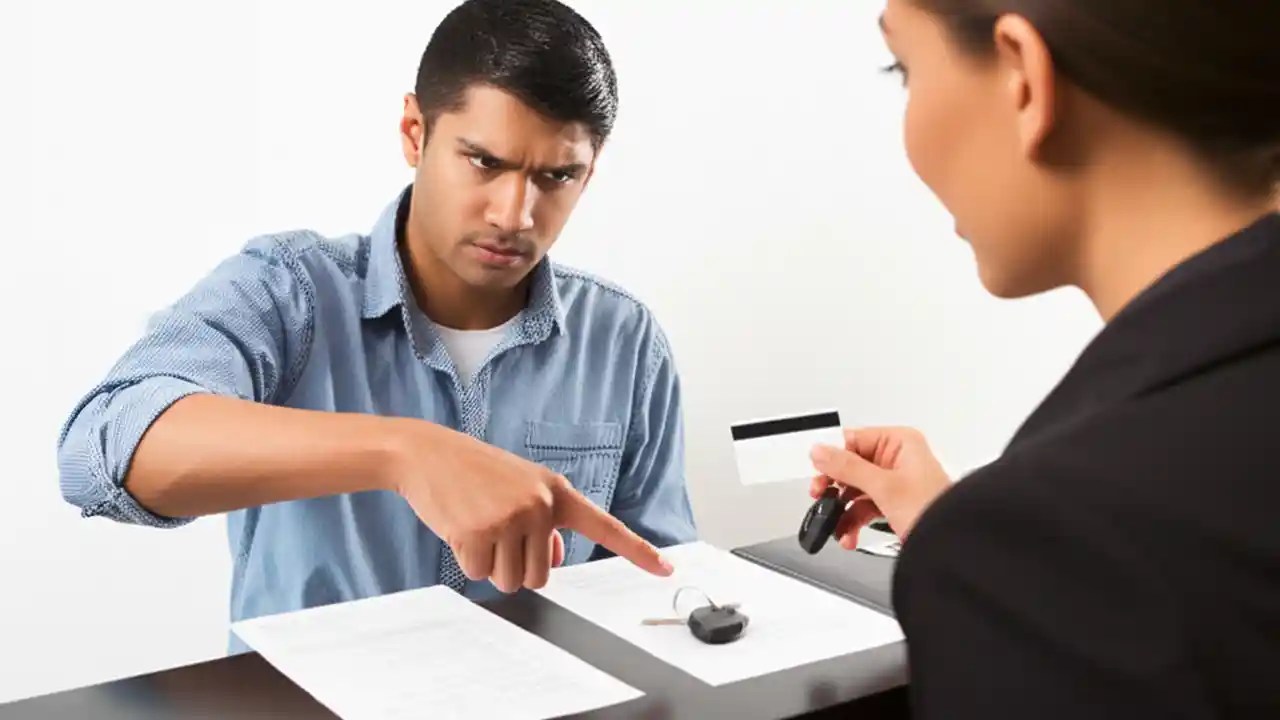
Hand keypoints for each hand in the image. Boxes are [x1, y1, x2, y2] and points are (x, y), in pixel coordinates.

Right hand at [384, 422, 672, 592]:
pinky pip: (479, 574)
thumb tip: (555, 559)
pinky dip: (467, 559)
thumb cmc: (475, 473)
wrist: (428, 453)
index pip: (605, 526)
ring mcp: (510, 518)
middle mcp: (540, 505)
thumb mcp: (520, 489)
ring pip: (511, 580)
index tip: (667, 568)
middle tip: (496, 530)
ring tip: (478, 524)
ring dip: (491, 564)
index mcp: (556, 492)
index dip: (638, 550)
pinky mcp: (479, 532)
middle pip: (543, 576)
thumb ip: (544, 523)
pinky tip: (461, 528)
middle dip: (517, 565)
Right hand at [809, 427, 950, 548]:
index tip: (816, 470)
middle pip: (851, 465)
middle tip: (821, 495)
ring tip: (835, 522)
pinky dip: (853, 522)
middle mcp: (898, 458)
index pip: (853, 439)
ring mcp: (896, 483)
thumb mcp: (884, 486)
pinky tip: (848, 534)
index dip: (832, 456)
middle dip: (835, 486)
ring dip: (842, 510)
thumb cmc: (937, 511)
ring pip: (855, 489)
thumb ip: (848, 467)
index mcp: (900, 442)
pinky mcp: (894, 504)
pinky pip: (864, 507)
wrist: (955, 548)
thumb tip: (821, 451)